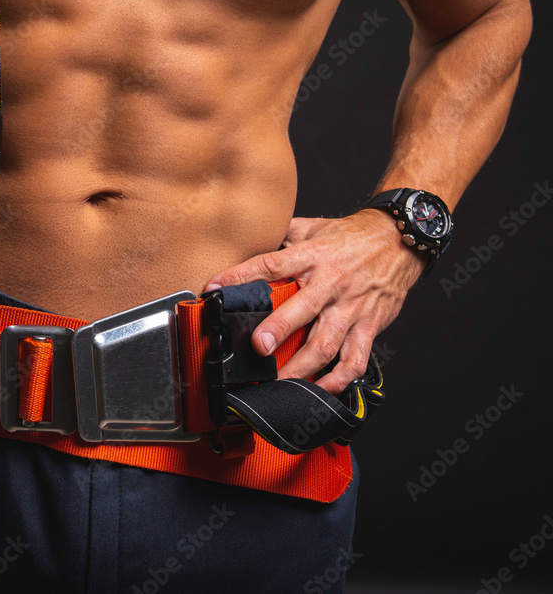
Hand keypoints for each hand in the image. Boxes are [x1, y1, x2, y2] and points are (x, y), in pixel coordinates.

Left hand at [204, 209, 422, 394]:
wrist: (402, 238)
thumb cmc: (352, 236)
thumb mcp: (312, 227)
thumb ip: (281, 236)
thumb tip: (248, 238)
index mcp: (311, 257)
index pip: (270, 265)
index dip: (240, 276)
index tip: (215, 288)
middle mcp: (330, 284)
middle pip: (302, 309)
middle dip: (279, 330)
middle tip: (258, 347)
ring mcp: (351, 307)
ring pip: (327, 343)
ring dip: (303, 366)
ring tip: (280, 381)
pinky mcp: (369, 325)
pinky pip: (354, 358)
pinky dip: (338, 379)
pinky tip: (320, 389)